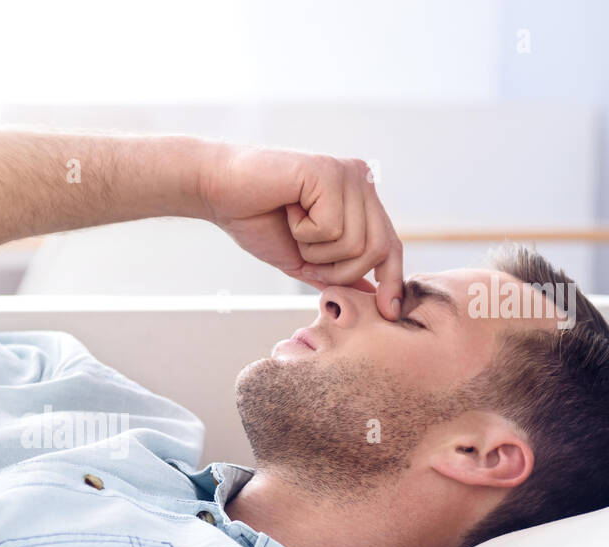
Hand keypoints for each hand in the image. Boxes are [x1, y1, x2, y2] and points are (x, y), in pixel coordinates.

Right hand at [199, 144, 403, 317]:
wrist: (217, 190)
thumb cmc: (255, 219)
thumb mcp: (303, 258)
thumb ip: (336, 274)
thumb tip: (372, 297)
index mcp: (359, 198)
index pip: (390, 244)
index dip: (391, 280)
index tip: (388, 312)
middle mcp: (361, 181)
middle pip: (379, 249)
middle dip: (340, 270)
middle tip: (305, 252)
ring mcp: (348, 174)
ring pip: (356, 244)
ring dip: (316, 251)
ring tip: (292, 226)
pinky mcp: (329, 172)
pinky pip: (332, 229)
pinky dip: (304, 233)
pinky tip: (288, 212)